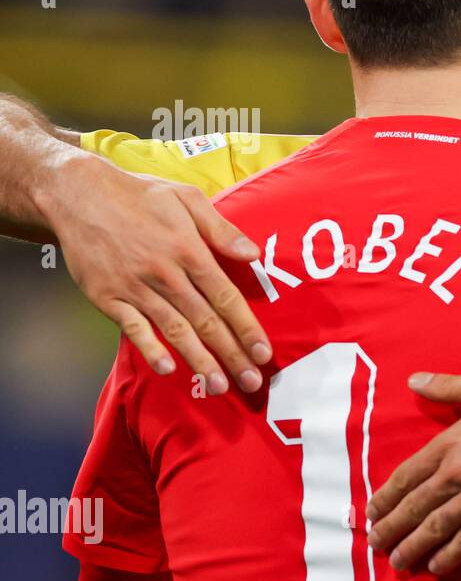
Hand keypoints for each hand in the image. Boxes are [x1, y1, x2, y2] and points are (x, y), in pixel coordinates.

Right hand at [42, 154, 271, 393]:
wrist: (76, 194)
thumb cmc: (139, 196)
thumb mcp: (186, 198)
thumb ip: (221, 229)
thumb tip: (252, 253)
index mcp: (189, 250)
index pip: (225, 297)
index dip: (246, 328)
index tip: (264, 353)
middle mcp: (165, 273)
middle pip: (205, 320)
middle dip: (231, 354)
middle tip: (251, 382)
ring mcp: (134, 287)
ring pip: (174, 330)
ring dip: (198, 360)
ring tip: (219, 385)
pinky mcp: (107, 296)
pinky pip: (132, 328)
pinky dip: (149, 348)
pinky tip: (167, 369)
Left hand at [366, 371, 460, 573]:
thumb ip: (449, 386)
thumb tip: (414, 381)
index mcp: (451, 442)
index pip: (406, 475)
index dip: (385, 497)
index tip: (372, 512)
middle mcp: (457, 472)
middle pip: (413, 507)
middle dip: (391, 528)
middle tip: (376, 544)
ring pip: (435, 528)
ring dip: (413, 548)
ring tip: (398, 562)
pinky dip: (449, 556)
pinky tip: (437, 566)